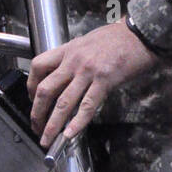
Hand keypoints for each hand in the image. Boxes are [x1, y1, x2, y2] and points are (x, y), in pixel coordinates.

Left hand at [27, 19, 159, 150]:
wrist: (141, 32)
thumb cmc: (118, 37)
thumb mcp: (88, 42)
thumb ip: (75, 58)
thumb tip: (67, 77)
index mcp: (68, 49)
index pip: (38, 66)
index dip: (30, 86)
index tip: (32, 100)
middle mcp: (73, 60)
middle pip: (45, 89)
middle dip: (37, 112)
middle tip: (36, 127)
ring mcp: (88, 71)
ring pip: (63, 102)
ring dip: (52, 124)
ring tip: (47, 139)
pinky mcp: (105, 80)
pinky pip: (87, 105)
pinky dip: (77, 122)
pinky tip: (70, 134)